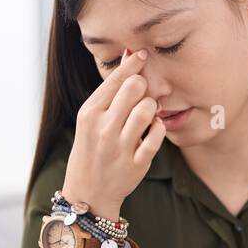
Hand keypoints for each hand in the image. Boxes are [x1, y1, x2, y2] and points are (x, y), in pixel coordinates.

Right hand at [61, 48, 165, 217]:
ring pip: (147, 109)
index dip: (134, 63)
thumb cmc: (92, 148)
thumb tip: (130, 56)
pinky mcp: (136, 163)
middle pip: (135, 88)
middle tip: (144, 93)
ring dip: (152, 107)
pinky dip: (159, 128)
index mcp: (89, 113)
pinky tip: (153, 128)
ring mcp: (119, 147)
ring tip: (148, 113)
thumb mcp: (91, 118)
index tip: (144, 54)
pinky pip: (157, 136)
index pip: (116, 79)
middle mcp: (103, 128)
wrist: (88, 193)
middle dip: (144, 86)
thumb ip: (110, 91)